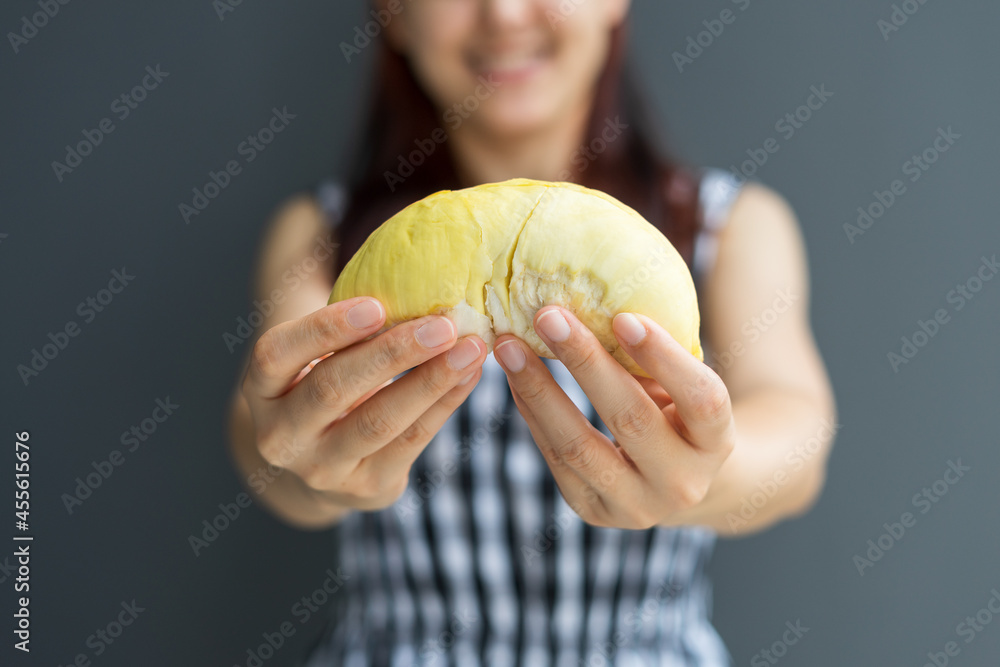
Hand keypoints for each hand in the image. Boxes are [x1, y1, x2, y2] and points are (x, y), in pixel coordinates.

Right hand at [241, 297, 486, 511]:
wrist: (327, 463)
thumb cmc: (328, 385)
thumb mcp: (317, 358)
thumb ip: (347, 327)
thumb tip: (416, 277)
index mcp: (261, 390)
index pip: (276, 354)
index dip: (324, 329)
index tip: (376, 305)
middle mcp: (281, 435)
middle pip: (333, 388)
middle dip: (393, 353)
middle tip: (443, 324)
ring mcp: (321, 468)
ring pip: (378, 421)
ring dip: (430, 381)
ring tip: (470, 348)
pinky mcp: (366, 487)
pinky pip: (411, 441)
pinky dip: (445, 403)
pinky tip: (469, 375)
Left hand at [493, 306, 735, 528]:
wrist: (680, 481)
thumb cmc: (681, 412)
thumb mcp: (684, 386)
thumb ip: (657, 356)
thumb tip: (598, 297)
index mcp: (717, 442)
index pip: (702, 399)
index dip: (665, 358)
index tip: (624, 317)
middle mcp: (683, 482)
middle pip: (631, 419)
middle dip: (584, 363)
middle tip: (548, 315)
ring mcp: (636, 505)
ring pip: (580, 447)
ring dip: (539, 390)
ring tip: (508, 346)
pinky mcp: (594, 510)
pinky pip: (555, 459)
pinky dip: (532, 413)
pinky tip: (514, 377)